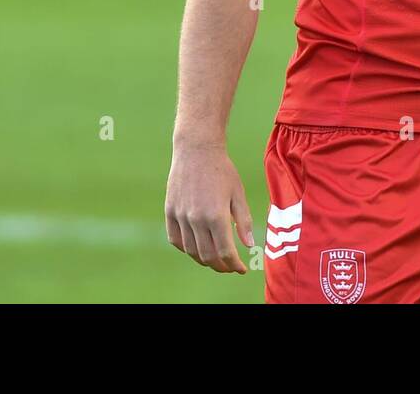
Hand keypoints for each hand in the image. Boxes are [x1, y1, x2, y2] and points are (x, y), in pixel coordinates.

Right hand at [165, 141, 254, 273]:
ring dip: (204, 260)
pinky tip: (196, 248)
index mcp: (216, 215)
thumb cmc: (222, 170)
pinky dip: (186, 248)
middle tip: (229, 266)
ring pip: (191, 250)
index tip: (241, 269)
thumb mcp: (238, 194)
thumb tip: (248, 245)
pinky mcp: (170, 210)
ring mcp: (181, 215)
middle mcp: (196, 219)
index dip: (234, 265)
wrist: (197, 150)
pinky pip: (175, 239)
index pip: (225, 251)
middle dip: (220, 266)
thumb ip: (243, 221)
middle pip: (207, 255)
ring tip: (214, 260)